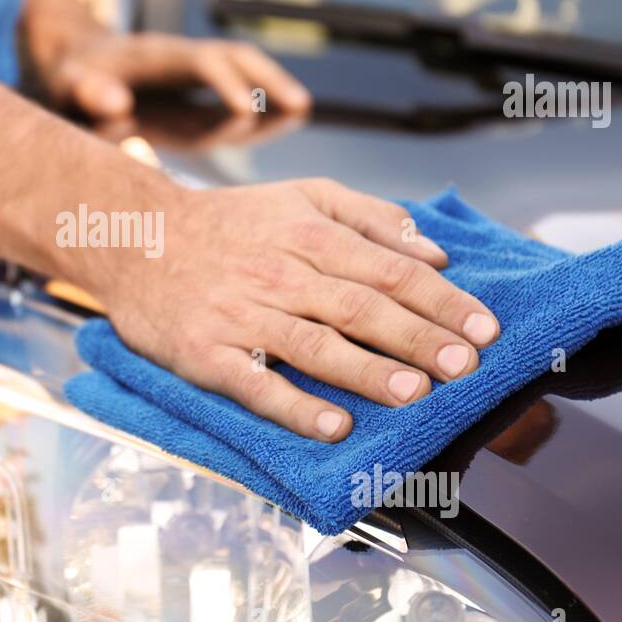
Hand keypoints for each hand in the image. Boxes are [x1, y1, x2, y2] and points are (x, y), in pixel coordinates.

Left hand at [32, 28, 311, 136]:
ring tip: (302, 112)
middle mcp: (181, 60)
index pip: (199, 65)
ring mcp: (191, 77)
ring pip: (243, 76)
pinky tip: (283, 124)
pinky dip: (259, 110)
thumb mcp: (67, 82)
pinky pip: (232, 99)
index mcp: (155, 57)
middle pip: (234, 59)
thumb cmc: (70, 76)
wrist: (75, 60)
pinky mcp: (193, 98)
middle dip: (267, 79)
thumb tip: (118, 108)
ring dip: (274, 91)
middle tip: (300, 105)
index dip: (223, 85)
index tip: (245, 110)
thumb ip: (87, 93)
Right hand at [86, 179, 499, 441]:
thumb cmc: (229, 222)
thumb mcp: (300, 196)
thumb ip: (369, 217)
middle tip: (468, 366)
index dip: (441, 300)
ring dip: (369, 372)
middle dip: (420, 339)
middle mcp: (279, 275)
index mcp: (308, 235)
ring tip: (416, 393)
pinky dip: (295, 406)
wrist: (136, 238)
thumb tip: (435, 252)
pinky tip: (334, 426)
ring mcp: (242, 317)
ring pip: (315, 347)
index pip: (389, 268)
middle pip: (361, 308)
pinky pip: (256, 383)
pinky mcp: (208, 354)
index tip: (485, 327)